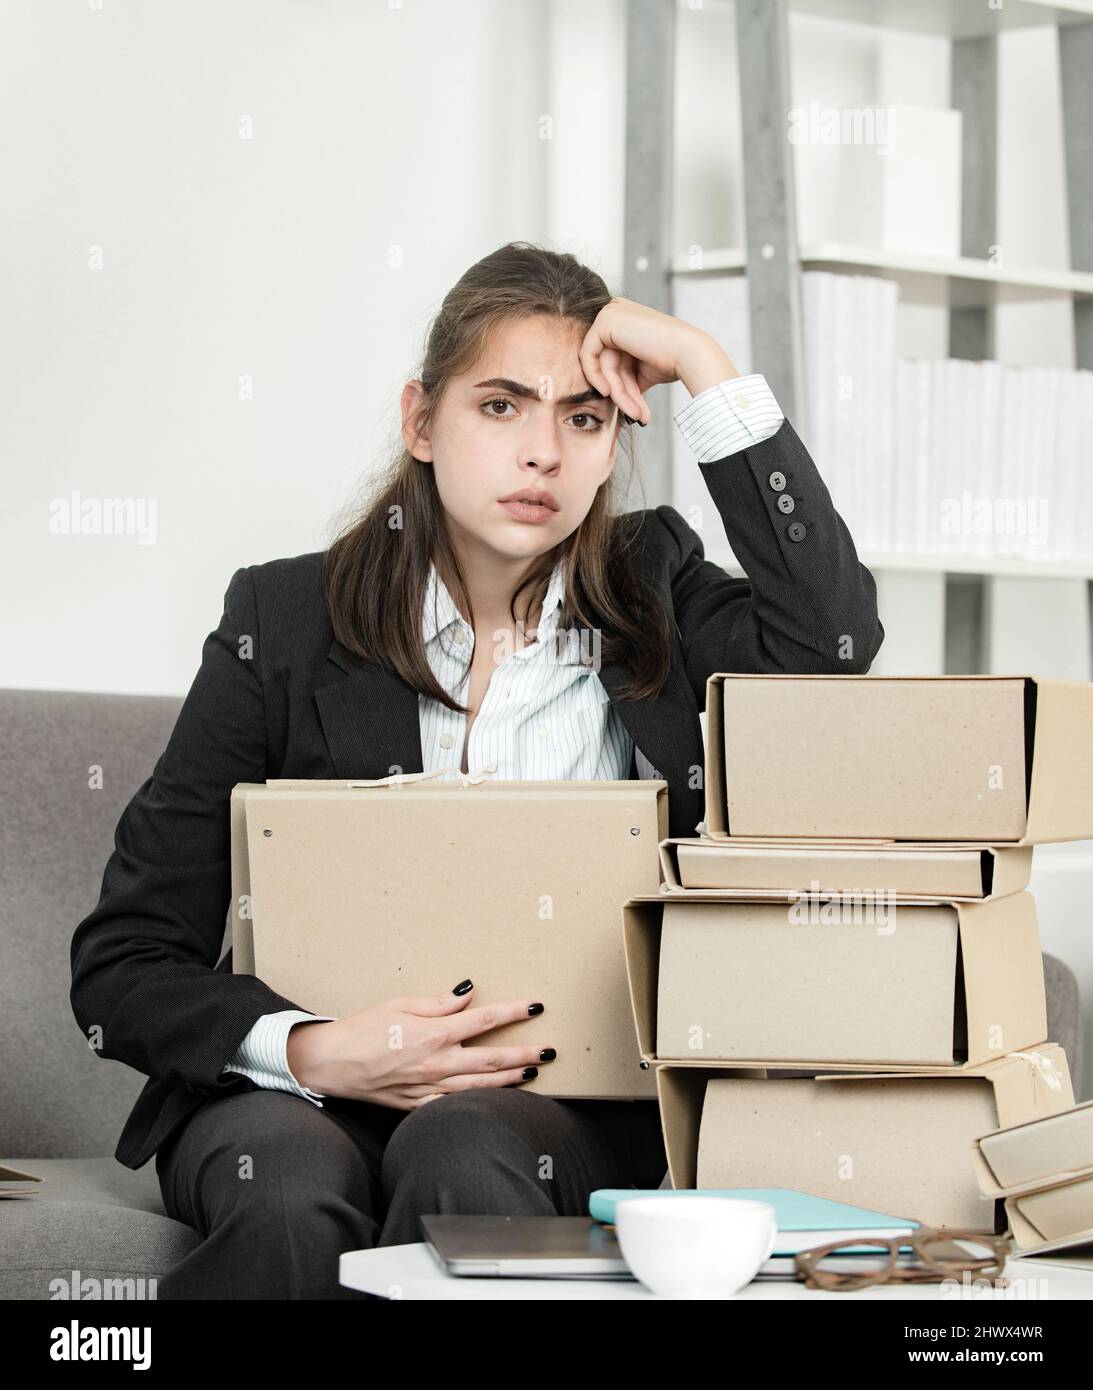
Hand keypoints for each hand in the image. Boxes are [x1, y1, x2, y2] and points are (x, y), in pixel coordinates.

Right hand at [285, 983, 555, 1109]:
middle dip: (525, 1054)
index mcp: (435, 1035)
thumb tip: (467, 993)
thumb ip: (438, 1003)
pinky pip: (456, 1104)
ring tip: (533, 1072)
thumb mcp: (401, 1005)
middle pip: (492, 1059)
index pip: (485, 1021)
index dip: (513, 1013)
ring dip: (510, 1079)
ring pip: (481, 1086)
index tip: (536, 1007)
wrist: (333, 1063)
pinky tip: (494, 1096)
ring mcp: (430, 1089)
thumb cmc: (363, 1029)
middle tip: (550, 1049)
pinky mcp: (419, 1105)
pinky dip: (479, 1100)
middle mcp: (438, 1064)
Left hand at [578, 297, 738, 424]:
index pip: (612, 357)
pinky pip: (588, 355)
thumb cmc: (673, 362)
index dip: (621, 385)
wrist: (691, 355)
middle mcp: (617, 309)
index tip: (634, 408)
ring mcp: (610, 312)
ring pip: (600, 363)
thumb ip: (623, 375)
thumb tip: (609, 394)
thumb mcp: (641, 369)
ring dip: (617, 392)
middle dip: (620, 391)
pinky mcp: (605, 321)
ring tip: (635, 412)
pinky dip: (596, 377)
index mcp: (626, 317)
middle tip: (636, 414)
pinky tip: (608, 392)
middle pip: (606, 360)